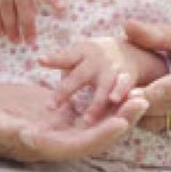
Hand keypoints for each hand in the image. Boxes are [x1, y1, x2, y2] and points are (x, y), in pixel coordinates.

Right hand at [0, 83, 147, 163]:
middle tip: (143, 100)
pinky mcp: (53, 112)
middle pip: (95, 134)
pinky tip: (116, 81)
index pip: (79, 145)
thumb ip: (12, 131)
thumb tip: (34, 137)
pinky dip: (101, 97)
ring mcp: (56, 126)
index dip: (101, 135)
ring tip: (139, 89)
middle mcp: (54, 139)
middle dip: (120, 119)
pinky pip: (83, 107)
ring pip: (94, 120)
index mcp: (41, 146)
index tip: (121, 121)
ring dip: (116, 107)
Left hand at [39, 37, 167, 124]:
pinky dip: (120, 93)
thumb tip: (48, 86)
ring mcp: (112, 69)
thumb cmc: (93, 58)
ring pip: (102, 87)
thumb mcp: (78, 56)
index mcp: (81, 53)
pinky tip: (115, 102)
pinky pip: (124, 87)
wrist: (130, 51)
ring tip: (86, 120)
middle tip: (49, 107)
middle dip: (64, 92)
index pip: (64, 57)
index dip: (53, 59)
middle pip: (78, 76)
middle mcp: (95, 60)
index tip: (40, 60)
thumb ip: (63, 66)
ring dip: (95, 103)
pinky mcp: (127, 77)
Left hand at [124, 21, 170, 134]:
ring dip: (140, 115)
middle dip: (138, 105)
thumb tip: (127, 26)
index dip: (155, 92)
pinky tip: (134, 107)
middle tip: (112, 96)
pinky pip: (166, 129)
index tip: (130, 92)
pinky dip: (149, 121)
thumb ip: (157, 34)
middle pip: (166, 110)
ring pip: (163, 124)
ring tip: (118, 100)